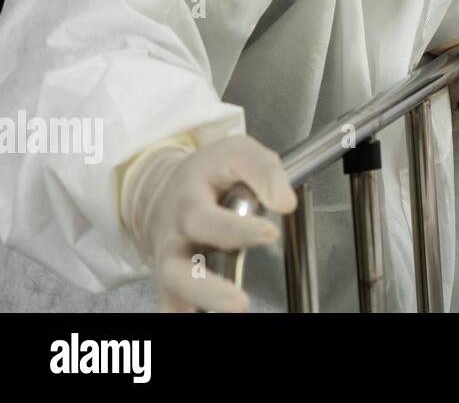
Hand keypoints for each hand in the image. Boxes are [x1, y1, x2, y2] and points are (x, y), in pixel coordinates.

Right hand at [120, 135, 296, 311]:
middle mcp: (173, 240)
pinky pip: (176, 309)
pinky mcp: (172, 286)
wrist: (161, 189)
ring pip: (174, 296)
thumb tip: (285, 202)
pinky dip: (190, 315)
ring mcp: (169, 266)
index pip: (208, 220)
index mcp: (188, 203)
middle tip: (239, 303)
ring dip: (200, 308)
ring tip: (234, 312)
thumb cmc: (208, 173)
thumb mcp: (237, 153)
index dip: (238, 229)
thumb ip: (264, 172)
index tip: (269, 233)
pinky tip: (214, 316)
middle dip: (208, 290)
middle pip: (179, 271)